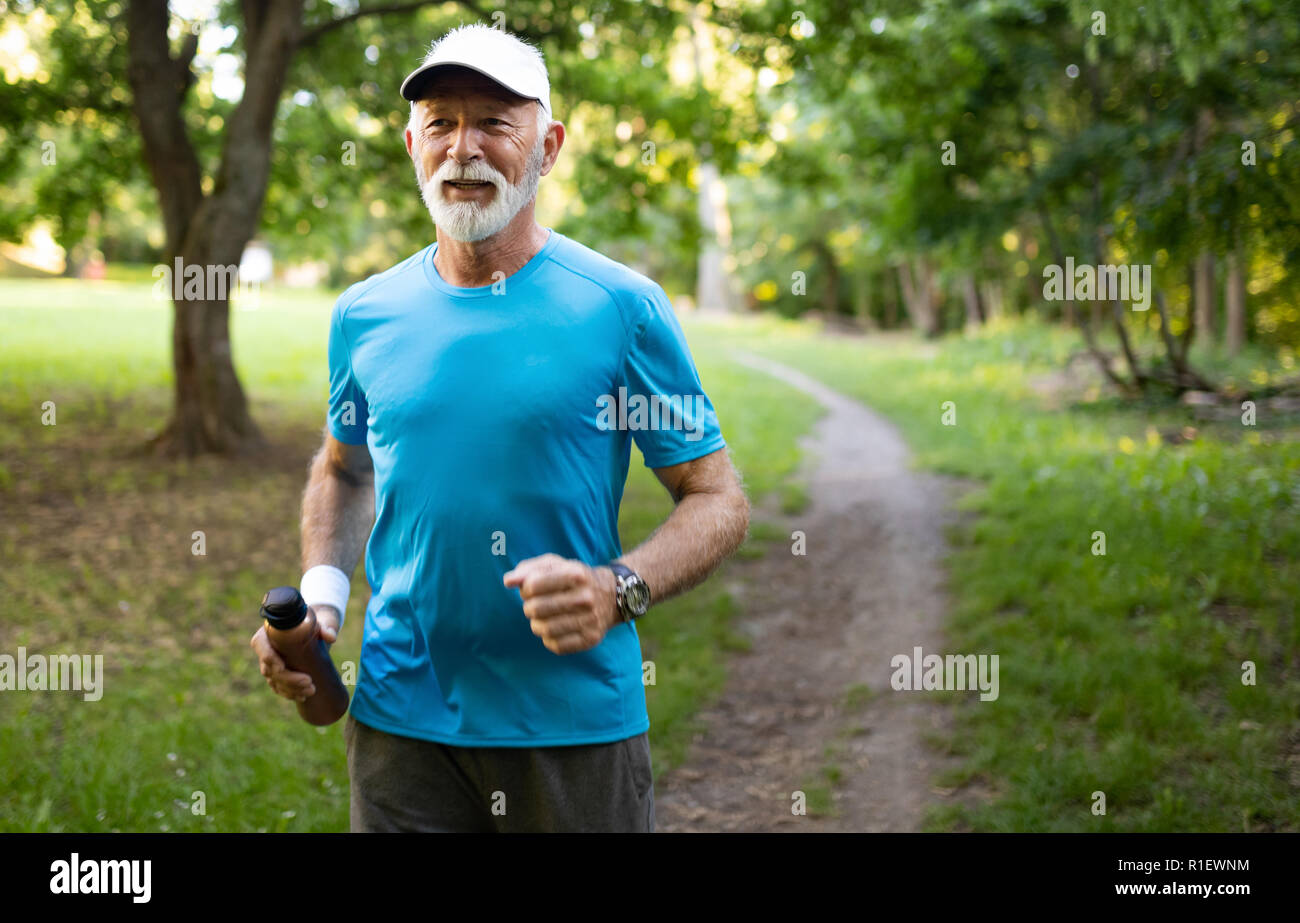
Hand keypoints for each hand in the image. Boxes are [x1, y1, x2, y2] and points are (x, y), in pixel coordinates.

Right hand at [249, 605, 340, 701]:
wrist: (314, 630)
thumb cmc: (313, 622)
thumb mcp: (320, 621)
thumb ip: (326, 627)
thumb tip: (331, 637)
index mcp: (269, 631)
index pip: (260, 645)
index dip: (268, 657)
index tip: (282, 666)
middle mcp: (266, 649)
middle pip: (269, 668)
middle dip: (288, 679)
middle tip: (309, 682)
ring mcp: (271, 664)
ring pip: (275, 681)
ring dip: (291, 689)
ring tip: (311, 691)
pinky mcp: (278, 675)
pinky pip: (279, 687)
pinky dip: (290, 694)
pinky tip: (302, 697)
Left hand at [503, 554, 617, 654]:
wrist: (612, 597)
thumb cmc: (575, 579)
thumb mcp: (556, 564)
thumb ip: (529, 569)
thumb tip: (508, 581)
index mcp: (576, 574)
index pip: (532, 585)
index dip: (525, 589)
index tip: (532, 590)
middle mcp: (585, 597)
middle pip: (535, 609)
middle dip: (530, 607)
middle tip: (537, 605)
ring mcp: (590, 620)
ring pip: (543, 629)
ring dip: (537, 624)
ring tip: (545, 618)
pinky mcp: (590, 639)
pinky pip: (555, 645)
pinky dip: (549, 638)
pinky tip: (556, 628)